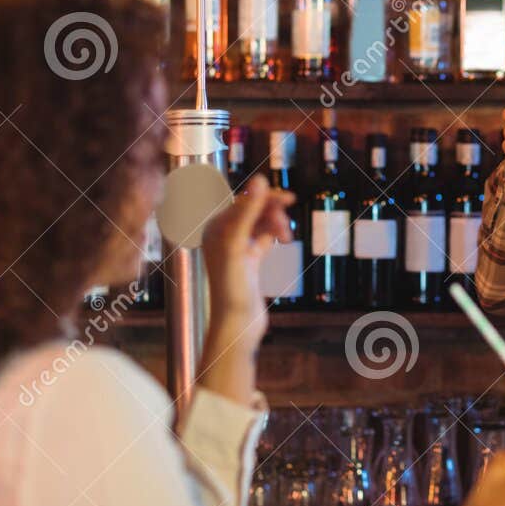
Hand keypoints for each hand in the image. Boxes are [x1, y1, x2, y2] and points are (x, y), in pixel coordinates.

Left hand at [200, 175, 295, 346]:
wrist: (237, 325)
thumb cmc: (232, 287)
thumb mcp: (238, 245)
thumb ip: (248, 211)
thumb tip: (260, 180)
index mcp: (213, 229)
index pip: (242, 202)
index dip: (265, 198)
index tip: (290, 198)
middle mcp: (221, 237)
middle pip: (252, 211)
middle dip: (271, 212)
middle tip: (289, 218)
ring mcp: (235, 250)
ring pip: (259, 224)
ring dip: (274, 224)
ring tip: (286, 237)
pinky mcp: (247, 263)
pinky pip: (262, 239)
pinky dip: (273, 236)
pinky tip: (281, 241)